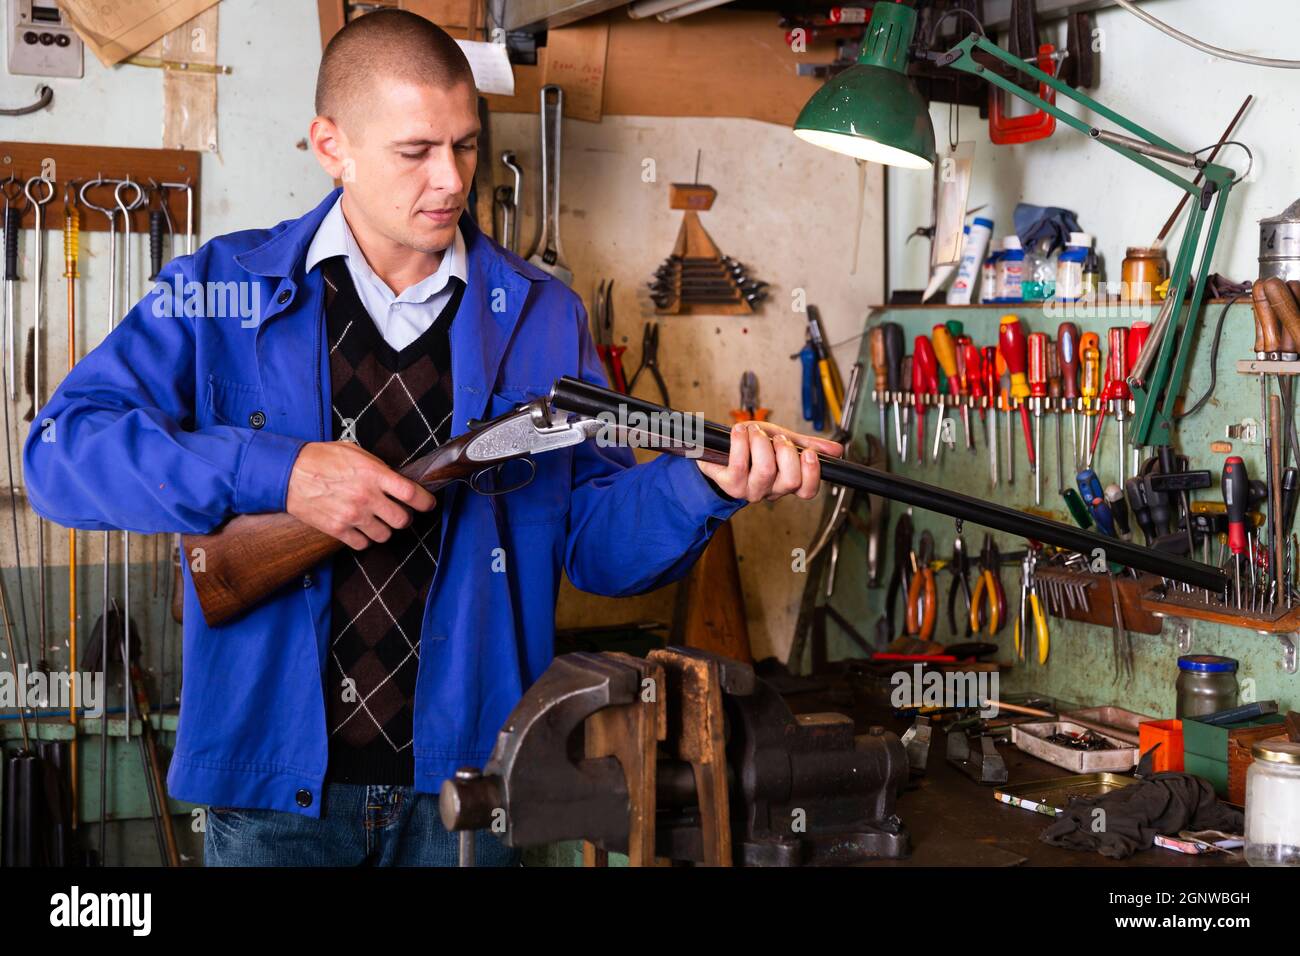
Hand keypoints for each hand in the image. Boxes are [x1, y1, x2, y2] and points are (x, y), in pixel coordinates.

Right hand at [286, 441, 435, 549]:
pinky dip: (364, 539)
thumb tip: (395, 479)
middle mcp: (366, 497)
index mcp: (373, 474)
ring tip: (375, 519)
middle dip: (403, 517)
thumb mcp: (354, 452)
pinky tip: (359, 528)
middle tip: (397, 512)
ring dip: (384, 529)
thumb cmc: (320, 459)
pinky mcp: (338, 529)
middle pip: (402, 520)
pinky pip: (363, 544)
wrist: (287, 473)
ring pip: (385, 535)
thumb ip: (377, 466)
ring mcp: (352, 515)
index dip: (425, 501)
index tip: (427, 504)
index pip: (411, 494)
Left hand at [698, 421, 842, 502]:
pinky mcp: (729, 483)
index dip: (812, 472)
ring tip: (754, 432)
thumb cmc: (752, 446)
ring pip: (766, 470)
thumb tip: (837, 450)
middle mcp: (770, 491)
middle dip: (785, 450)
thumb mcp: (782, 442)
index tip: (807, 452)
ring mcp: (749, 489)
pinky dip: (741, 441)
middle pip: (790, 480)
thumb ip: (807, 445)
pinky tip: (740, 432)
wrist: (718, 448)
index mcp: (786, 482)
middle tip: (775, 438)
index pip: (808, 491)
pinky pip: (740, 464)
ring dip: (761, 442)